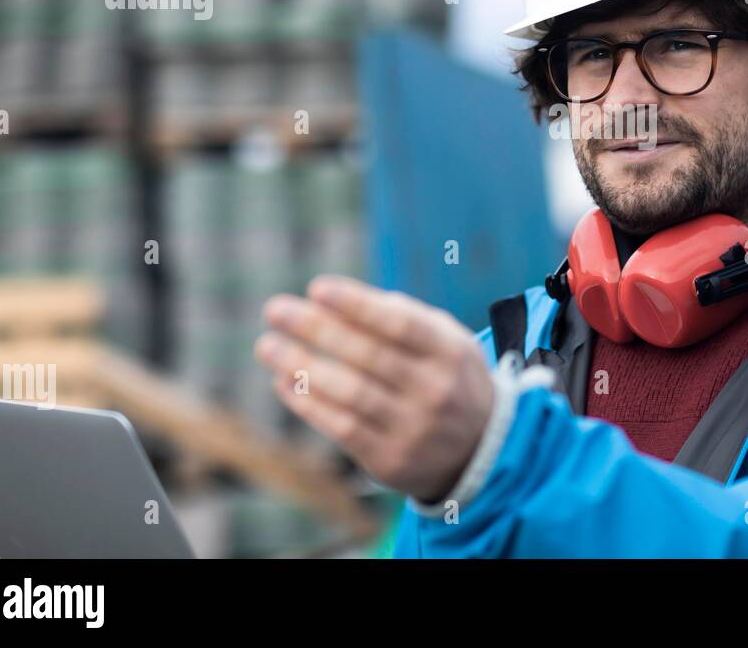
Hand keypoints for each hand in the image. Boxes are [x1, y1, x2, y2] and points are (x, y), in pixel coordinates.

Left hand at [254, 275, 493, 502]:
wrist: (480, 450)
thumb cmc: (449, 377)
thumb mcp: (447, 341)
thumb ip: (404, 318)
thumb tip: (343, 302)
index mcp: (450, 353)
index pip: (400, 324)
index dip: (357, 305)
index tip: (316, 287)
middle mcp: (435, 391)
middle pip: (367, 355)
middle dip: (316, 329)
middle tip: (275, 309)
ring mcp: (413, 429)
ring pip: (349, 393)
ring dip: (301, 366)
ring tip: (266, 345)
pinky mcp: (389, 460)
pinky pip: (341, 427)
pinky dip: (307, 403)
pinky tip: (283, 381)